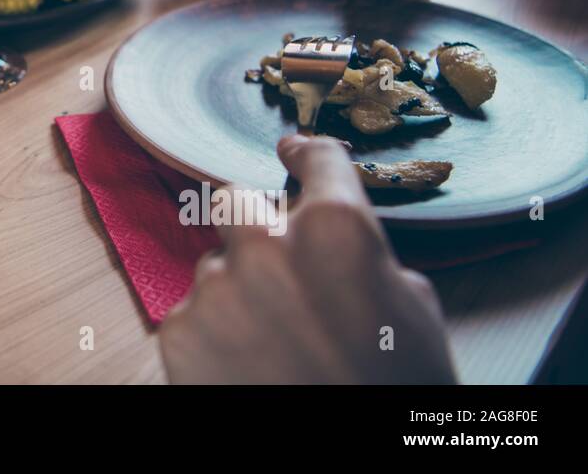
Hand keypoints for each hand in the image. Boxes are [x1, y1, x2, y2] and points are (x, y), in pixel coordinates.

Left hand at [159, 135, 455, 383]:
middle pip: (238, 203)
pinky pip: (192, 312)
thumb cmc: (392, 391)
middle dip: (256, 228)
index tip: (294, 149)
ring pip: (215, 265)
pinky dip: (214, 335)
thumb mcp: (412, 314)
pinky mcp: (178, 330)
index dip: (309, 152)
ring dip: (238, 292)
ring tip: (273, 346)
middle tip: (278, 271)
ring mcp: (215, 287)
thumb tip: (342, 240)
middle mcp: (266, 245)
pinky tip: (246, 368)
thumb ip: (367, 257)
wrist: (344, 466)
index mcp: (335, 230)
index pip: (318, 161)